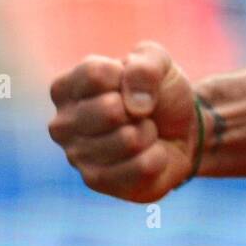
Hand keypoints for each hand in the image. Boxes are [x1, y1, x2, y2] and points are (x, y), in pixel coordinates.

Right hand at [48, 41, 198, 202]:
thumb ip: (145, 67)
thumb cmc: (159, 91)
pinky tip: (148, 153)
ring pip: (128, 140)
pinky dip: (157, 156)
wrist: (183, 128)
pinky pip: (142, 167)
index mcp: (66, 88)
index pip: (95, 74)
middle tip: (140, 112)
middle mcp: (62, 124)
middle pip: (109, 110)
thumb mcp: (158, 61)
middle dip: (139, 108)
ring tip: (144, 131)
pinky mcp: (100, 184)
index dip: (125, 75)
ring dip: (149, 132)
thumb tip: (133, 105)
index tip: (129, 82)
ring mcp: (77, 158)